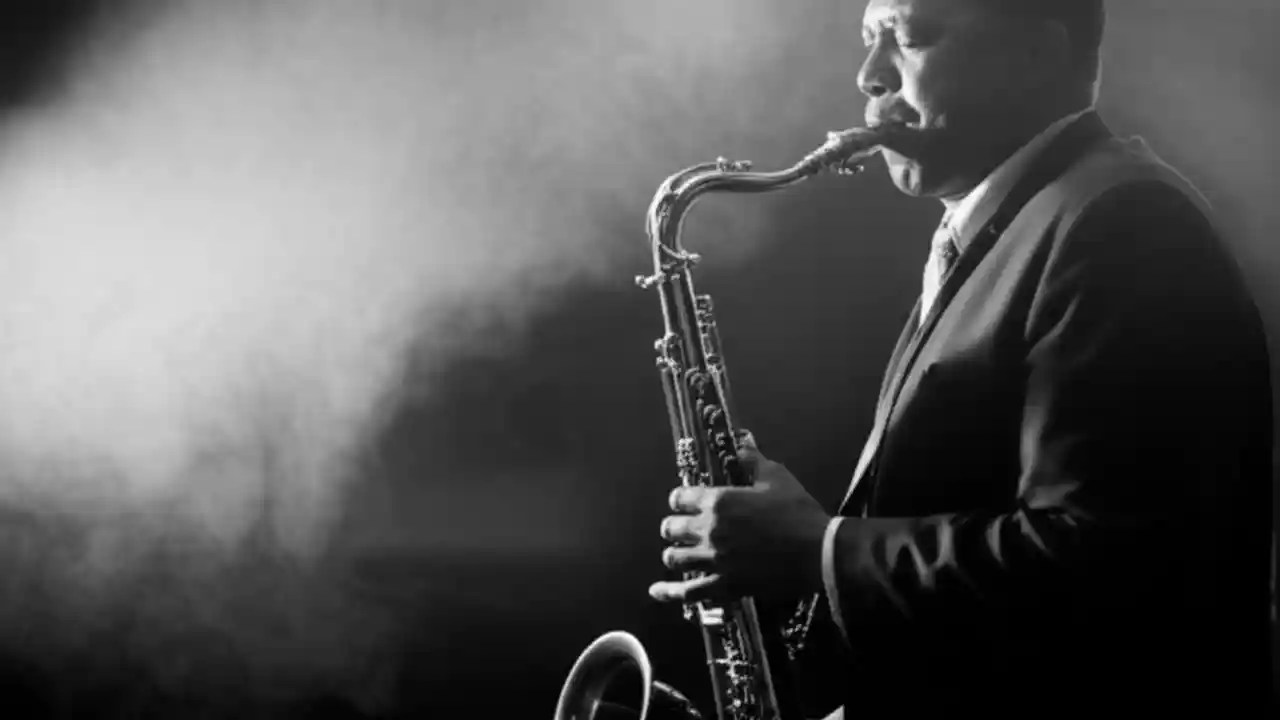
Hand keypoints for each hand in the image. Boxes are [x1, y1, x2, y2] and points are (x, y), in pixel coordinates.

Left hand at [649, 433, 829, 604]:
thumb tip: (741, 439)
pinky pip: (689, 592)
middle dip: (673, 527)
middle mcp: (709, 530)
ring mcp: (715, 560)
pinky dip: (670, 593)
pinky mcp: (725, 586)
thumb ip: (752, 459)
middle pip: (671, 529)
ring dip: (673, 555)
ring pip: (675, 559)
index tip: (683, 501)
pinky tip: (657, 592)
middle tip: (679, 529)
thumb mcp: (776, 477)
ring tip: (677, 555)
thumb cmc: (798, 511)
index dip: (679, 499)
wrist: (819, 553)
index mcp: (719, 501)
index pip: (680, 497)